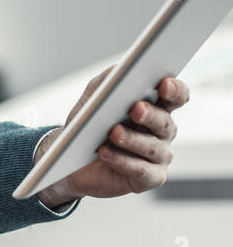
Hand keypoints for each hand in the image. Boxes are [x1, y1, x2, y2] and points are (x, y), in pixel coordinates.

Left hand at [35, 68, 189, 210]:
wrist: (69, 158)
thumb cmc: (87, 124)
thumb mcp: (93, 97)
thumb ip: (109, 80)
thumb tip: (121, 68)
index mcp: (156, 108)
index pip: (176, 97)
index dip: (175, 90)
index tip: (164, 84)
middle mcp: (162, 132)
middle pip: (165, 122)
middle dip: (150, 115)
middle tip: (136, 108)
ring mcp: (158, 157)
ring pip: (153, 148)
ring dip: (133, 140)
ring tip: (114, 133)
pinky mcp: (148, 178)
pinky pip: (140, 170)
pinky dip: (122, 161)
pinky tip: (105, 153)